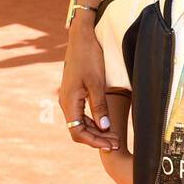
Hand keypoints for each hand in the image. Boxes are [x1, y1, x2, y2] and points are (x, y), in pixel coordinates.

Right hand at [59, 17, 117, 150]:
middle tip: (117, 143)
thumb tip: (104, 127)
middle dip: (97, 138)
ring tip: (114, 136)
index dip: (94, 142)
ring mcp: (70, 98)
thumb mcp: (96, 82)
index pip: (78, 132)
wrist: (81, 37)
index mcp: (68, 101)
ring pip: (81, 122)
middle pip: (79, 130)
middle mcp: (66, 102)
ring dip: (96, 131)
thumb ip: (99, 105)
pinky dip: (94, 121)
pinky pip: (82, 113)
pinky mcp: (75, 93)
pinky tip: (106, 124)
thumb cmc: (89, 57)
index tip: (110, 145)